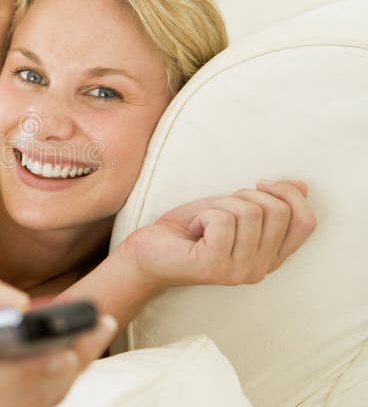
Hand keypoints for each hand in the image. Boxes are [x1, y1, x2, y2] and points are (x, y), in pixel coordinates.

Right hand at [0, 267, 117, 406]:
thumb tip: (19, 304)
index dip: (22, 375)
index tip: (62, 353)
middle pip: (18, 402)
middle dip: (61, 370)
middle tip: (93, 332)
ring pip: (35, 406)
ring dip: (72, 372)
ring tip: (98, 328)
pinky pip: (40, 402)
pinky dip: (66, 375)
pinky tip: (86, 342)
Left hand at [122, 179, 315, 290]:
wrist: (147, 254)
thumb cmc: (188, 231)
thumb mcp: (231, 210)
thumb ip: (265, 202)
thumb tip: (301, 185)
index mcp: (270, 256)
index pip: (306, 223)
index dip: (290, 195)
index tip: (260, 183)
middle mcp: (261, 268)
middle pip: (278, 211)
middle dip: (244, 196)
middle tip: (217, 209)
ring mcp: (240, 270)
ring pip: (249, 212)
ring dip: (218, 206)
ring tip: (201, 223)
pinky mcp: (216, 266)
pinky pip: (222, 220)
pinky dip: (203, 215)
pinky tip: (192, 231)